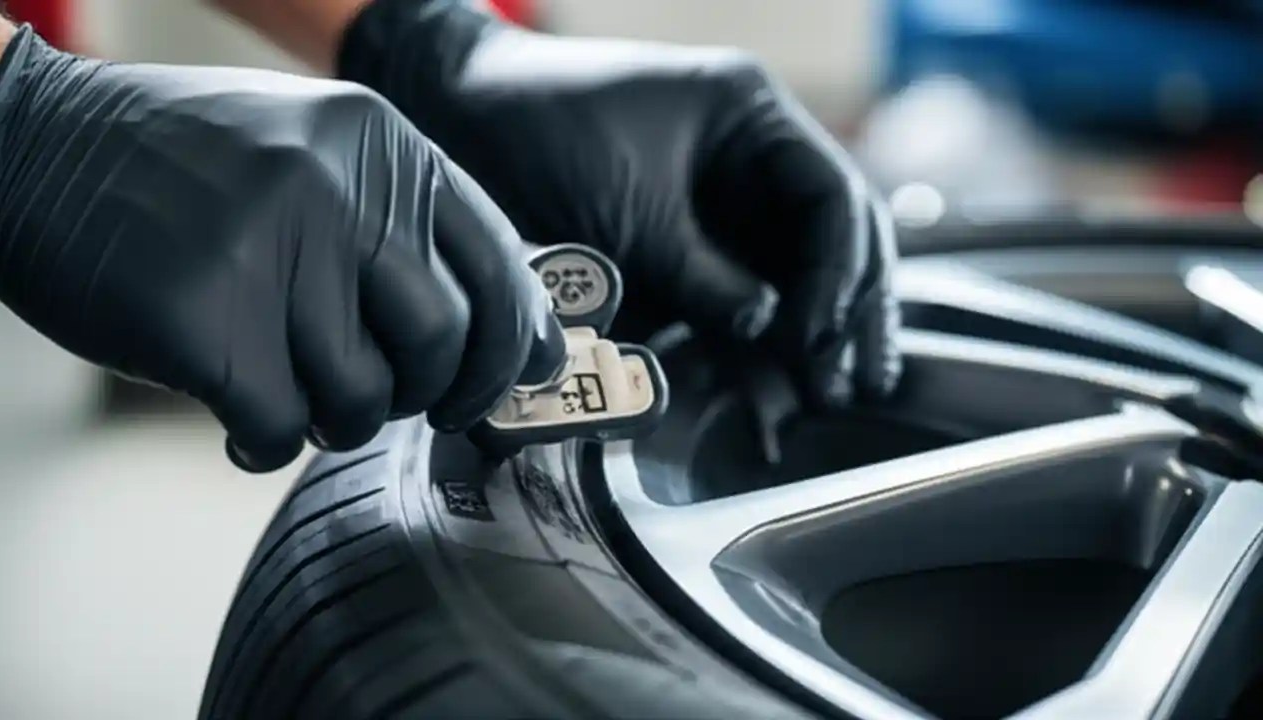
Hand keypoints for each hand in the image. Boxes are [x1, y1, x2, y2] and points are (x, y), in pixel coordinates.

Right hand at [0, 27, 562, 470]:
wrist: (28, 145)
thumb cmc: (183, 166)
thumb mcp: (313, 149)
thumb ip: (401, 221)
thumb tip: (507, 331)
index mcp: (380, 143)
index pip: (496, 263)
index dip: (513, 341)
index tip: (505, 385)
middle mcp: (337, 185)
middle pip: (443, 340)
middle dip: (426, 394)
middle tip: (388, 400)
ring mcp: (268, 247)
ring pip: (363, 396)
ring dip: (337, 418)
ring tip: (294, 392)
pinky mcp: (200, 317)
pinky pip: (280, 427)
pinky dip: (266, 442)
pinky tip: (241, 420)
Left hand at [339, 0, 900, 406]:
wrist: (455, 118)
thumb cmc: (538, 135)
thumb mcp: (630, 208)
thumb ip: (703, 272)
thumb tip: (766, 330)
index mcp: (750, 117)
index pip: (833, 197)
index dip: (840, 272)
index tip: (817, 336)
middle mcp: (748, 160)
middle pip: (832, 239)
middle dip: (848, 311)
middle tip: (850, 384)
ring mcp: (718, 204)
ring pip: (794, 273)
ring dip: (815, 333)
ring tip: (833, 394)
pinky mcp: (682, 245)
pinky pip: (739, 294)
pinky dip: (759, 338)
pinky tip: (780, 381)